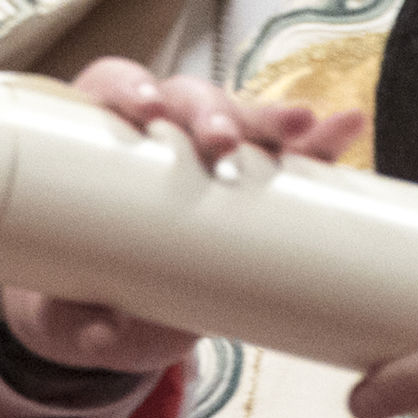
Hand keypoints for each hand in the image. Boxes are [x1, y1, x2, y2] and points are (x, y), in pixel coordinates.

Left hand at [0, 59, 366, 377]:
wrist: (109, 320)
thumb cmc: (75, 295)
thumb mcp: (70, 310)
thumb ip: (81, 321)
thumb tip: (102, 332)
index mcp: (101, 137)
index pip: (115, 86)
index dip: (131, 88)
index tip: (145, 111)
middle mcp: (160, 132)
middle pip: (185, 99)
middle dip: (209, 111)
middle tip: (222, 139)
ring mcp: (210, 157)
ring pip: (243, 118)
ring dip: (272, 118)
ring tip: (305, 125)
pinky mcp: (253, 188)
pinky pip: (288, 157)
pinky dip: (319, 143)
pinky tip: (347, 128)